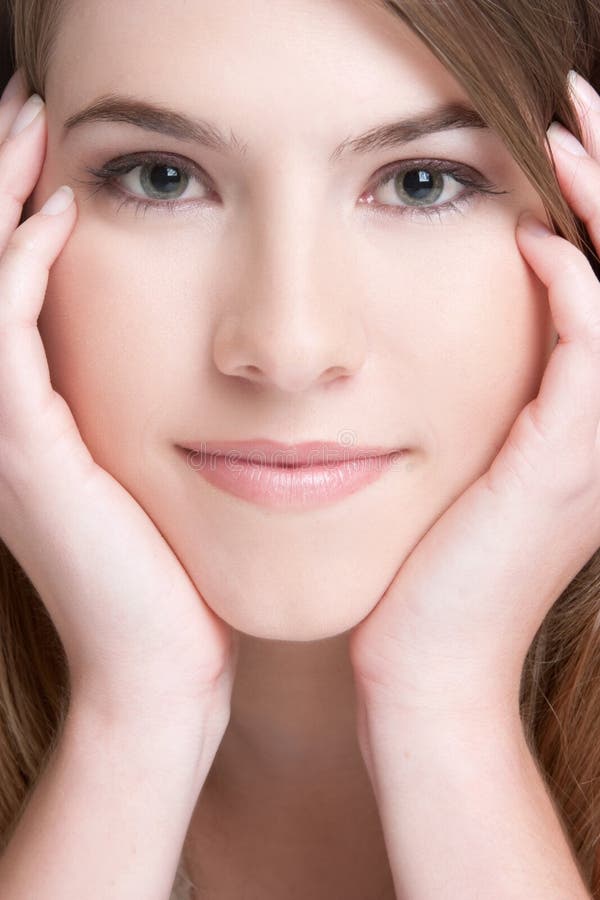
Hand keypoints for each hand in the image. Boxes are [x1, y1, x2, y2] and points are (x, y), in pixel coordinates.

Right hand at [0, 71, 237, 738]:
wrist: (163, 661)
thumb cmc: (173, 568)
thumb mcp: (148, 467)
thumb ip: (140, 405)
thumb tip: (181, 346)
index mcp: (27, 416)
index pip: (3, 286)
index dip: (12, 208)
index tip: (52, 143)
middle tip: (25, 107)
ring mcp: (1, 436)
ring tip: (32, 127)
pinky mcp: (25, 454)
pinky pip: (4, 339)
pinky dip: (24, 268)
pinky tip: (64, 215)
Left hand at [348, 70, 599, 727]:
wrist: (427, 656)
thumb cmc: (432, 561)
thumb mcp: (475, 458)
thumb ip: (503, 386)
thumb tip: (513, 288)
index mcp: (593, 420)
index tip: (565, 139)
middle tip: (581, 103)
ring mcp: (599, 447)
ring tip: (562, 136)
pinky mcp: (564, 464)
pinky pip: (590, 352)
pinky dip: (572, 290)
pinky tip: (528, 243)